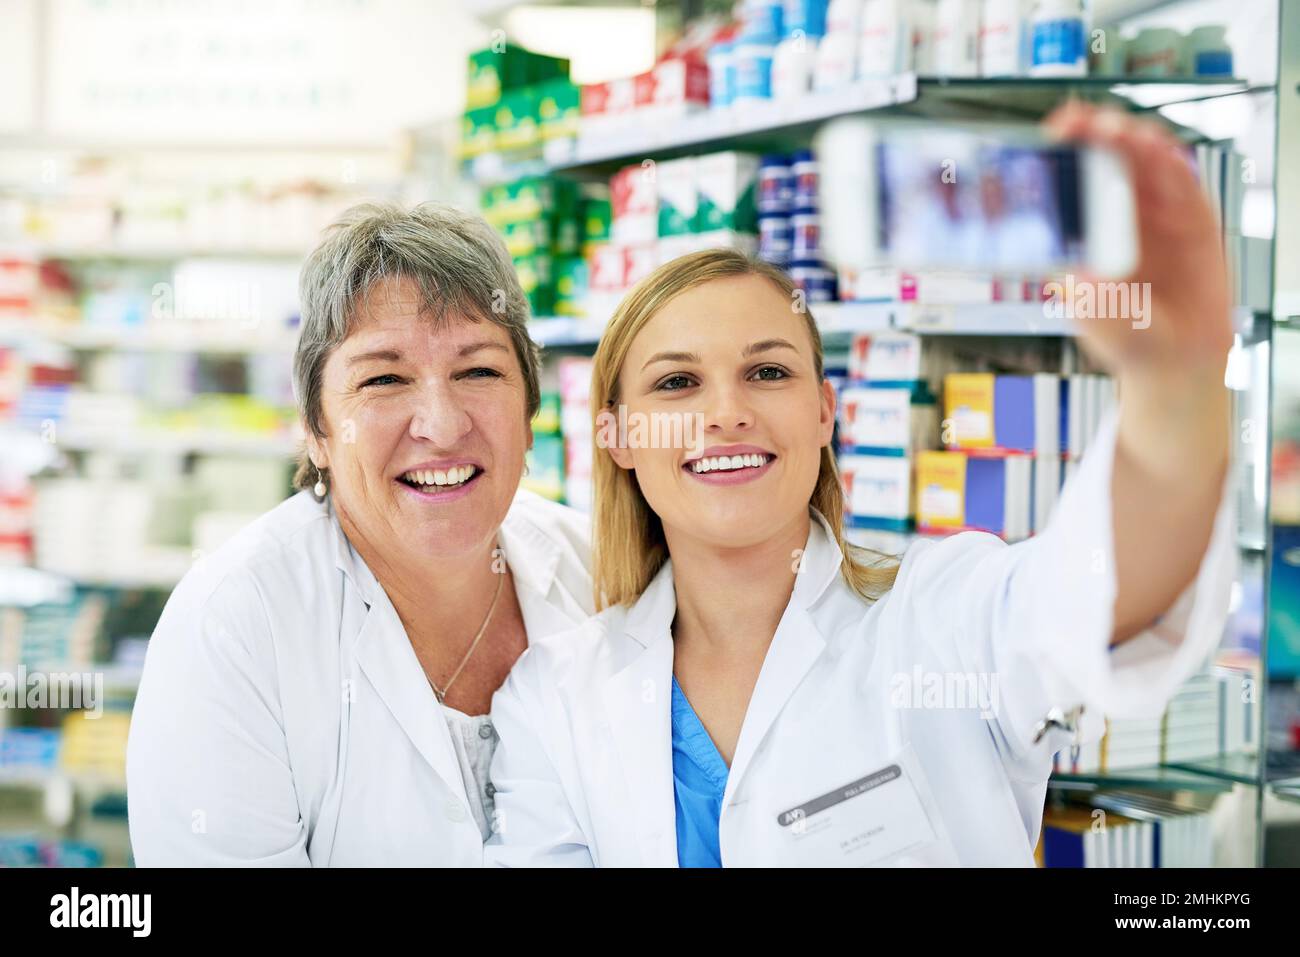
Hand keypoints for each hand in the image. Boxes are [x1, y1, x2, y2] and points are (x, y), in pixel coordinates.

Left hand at [1043, 100, 1232, 386]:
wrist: (1178, 359)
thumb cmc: (1128, 338)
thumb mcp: (1102, 324)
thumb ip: (1093, 304)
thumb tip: (1079, 279)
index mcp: (1081, 237)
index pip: (1063, 186)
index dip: (1054, 159)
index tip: (1043, 143)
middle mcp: (1113, 217)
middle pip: (1099, 160)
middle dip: (1087, 135)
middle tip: (1076, 123)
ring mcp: (1152, 212)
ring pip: (1138, 161)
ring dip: (1127, 140)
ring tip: (1115, 130)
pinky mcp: (1188, 215)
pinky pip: (1179, 180)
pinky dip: (1169, 161)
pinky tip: (1158, 149)